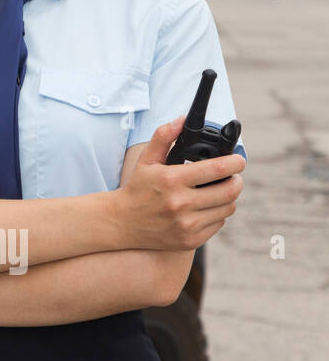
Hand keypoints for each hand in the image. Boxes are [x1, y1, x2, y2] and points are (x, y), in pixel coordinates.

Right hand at [115, 117, 244, 250]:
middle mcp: (180, 203)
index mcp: (172, 180)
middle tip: (232, 176)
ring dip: (227, 198)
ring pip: (227, 208)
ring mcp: (186, 224)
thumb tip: (181, 120)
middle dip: (236, 180)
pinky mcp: (190, 240)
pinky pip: (218, 224)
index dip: (236, 163)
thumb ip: (163, 137)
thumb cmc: (137, 188)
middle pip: (230, 191)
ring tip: (217, 191)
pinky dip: (217, 214)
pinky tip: (204, 208)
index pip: (218, 169)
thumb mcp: (146, 160)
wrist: (121, 222)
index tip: (239, 161)